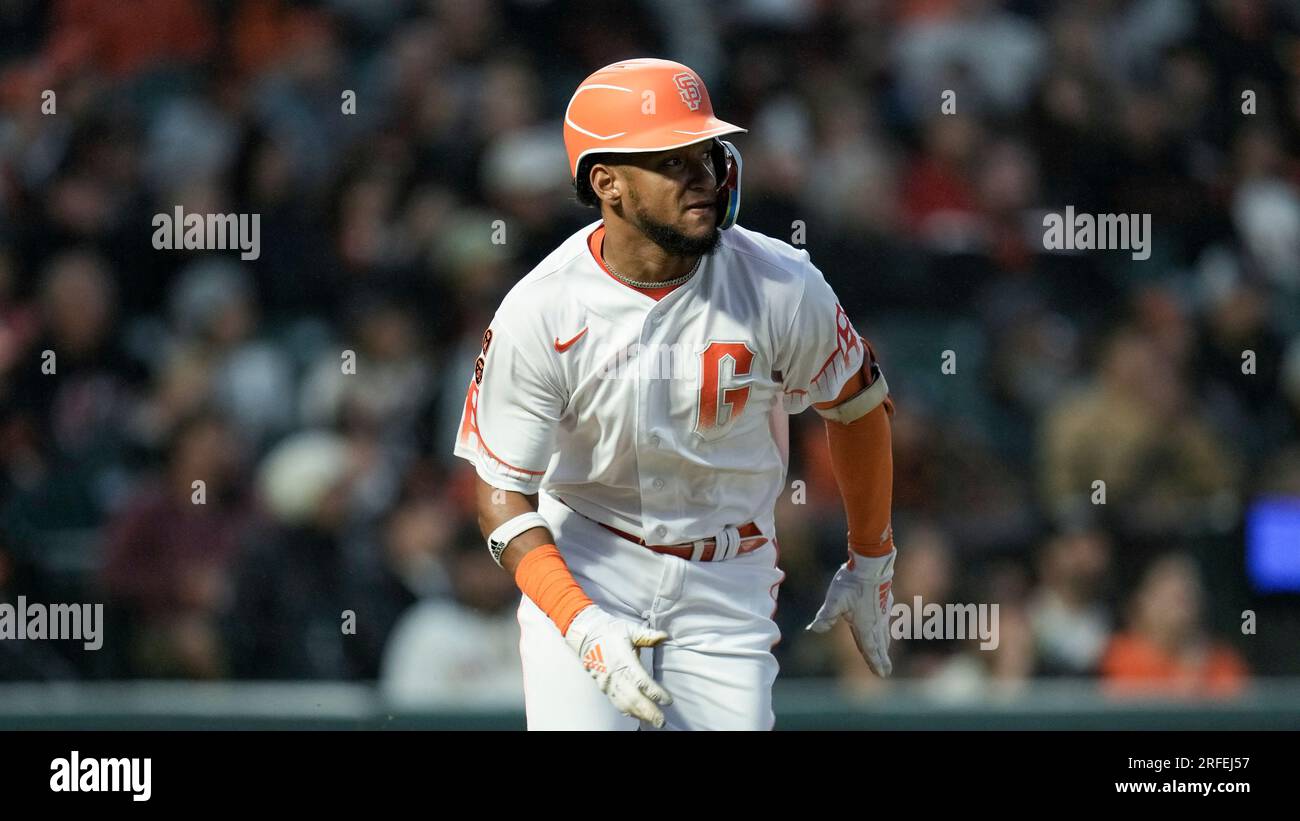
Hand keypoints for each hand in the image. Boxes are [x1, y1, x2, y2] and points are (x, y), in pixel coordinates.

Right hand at [564, 605, 673, 726]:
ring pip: (624, 703)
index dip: (655, 693)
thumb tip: (664, 636)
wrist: (586, 634)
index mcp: (623, 660)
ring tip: (652, 721)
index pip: (642, 681)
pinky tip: (636, 715)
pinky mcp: (604, 686)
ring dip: (639, 714)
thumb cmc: (608, 631)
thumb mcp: (630, 629)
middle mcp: (615, 674)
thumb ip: (648, 636)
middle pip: (633, 698)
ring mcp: (608, 682)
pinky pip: (616, 701)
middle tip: (661, 721)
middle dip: (648, 711)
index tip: (667, 701)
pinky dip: (627, 710)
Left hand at [806, 548, 895, 677]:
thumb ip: (826, 616)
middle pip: (879, 644)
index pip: (870, 648)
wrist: (871, 564)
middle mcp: (876, 621)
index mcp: (865, 624)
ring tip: (885, 654)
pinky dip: (886, 631)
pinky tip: (886, 629)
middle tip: (886, 673)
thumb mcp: (835, 600)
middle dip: (881, 659)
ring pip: (884, 633)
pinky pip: (886, 621)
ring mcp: (882, 611)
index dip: (874, 662)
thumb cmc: (852, 582)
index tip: (881, 674)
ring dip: (884, 646)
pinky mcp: (885, 601)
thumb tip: (813, 629)